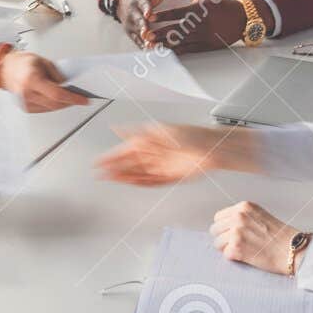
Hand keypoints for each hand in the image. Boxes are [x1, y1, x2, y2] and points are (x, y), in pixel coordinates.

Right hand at [0, 50, 89, 112]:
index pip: (57, 94)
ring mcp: (25, 102)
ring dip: (62, 104)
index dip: (73, 98)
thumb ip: (57, 75)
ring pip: (51, 108)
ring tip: (69, 97)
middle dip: (70, 101)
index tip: (84, 100)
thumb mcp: (43, 62)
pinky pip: (44, 109)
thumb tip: (68, 86)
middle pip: (55, 104)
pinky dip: (53, 105)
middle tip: (79, 97)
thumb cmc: (22, 63)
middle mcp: (27, 93)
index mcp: (31, 80)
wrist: (6, 69)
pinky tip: (58, 99)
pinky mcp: (26, 108)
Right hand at [96, 122, 258, 186]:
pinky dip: (140, 183)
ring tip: (111, 180)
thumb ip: (138, 132)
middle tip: (100, 174)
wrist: (213, 148)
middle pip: (129, 163)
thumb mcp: (162, 130)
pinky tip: (131, 183)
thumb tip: (118, 129)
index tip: (98, 161)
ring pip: (138, 173)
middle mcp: (154, 153)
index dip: (111, 156)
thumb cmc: (192, 135)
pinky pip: (151, 182)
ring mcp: (161, 165)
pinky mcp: (170, 176)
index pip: (125, 149)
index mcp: (150, 139)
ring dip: (124, 177)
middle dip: (114, 168)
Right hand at [114, 0, 194, 46]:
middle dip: (143, 28)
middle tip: (148, 34)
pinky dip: (145, 48)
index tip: (149, 14)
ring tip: (153, 48)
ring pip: (137, 34)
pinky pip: (138, 43)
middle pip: (138, 21)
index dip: (146, 9)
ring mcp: (130, 24)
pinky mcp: (131, 34)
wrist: (123, 2)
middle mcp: (133, 12)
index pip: (143, 4)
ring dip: (144, 41)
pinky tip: (152, 55)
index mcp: (140, 0)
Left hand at [143, 0, 247, 52]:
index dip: (163, 15)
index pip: (177, 13)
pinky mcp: (206, 46)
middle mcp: (201, 24)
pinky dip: (176, 52)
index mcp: (199, 9)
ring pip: (181, 41)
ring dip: (165, 44)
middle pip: (176, 29)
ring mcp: (204, 36)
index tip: (150, 17)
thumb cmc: (220, 7)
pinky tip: (166, 53)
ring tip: (152, 45)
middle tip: (146, 34)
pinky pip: (189, 50)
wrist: (242, 20)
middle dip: (160, 32)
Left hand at [211, 200, 303, 274]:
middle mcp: (238, 216)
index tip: (231, 234)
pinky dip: (234, 258)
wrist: (293, 250)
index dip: (224, 227)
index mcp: (244, 206)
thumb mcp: (260, 215)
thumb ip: (243, 216)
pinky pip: (225, 254)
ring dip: (227, 249)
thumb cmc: (280, 236)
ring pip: (217, 243)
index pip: (219, 217)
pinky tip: (246, 256)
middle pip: (215, 230)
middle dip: (223, 238)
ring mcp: (236, 232)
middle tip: (236, 244)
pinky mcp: (237, 248)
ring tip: (243, 250)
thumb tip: (224, 224)